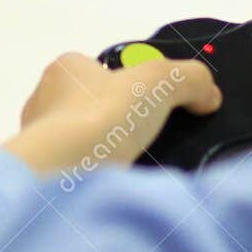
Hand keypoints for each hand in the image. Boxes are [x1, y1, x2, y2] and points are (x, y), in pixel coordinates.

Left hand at [2, 53, 221, 176]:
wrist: (64, 176)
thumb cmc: (99, 117)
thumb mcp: (159, 81)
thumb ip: (188, 77)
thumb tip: (207, 93)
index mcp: (67, 70)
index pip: (102, 69)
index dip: (131, 82)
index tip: (154, 100)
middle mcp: (46, 102)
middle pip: (95, 108)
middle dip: (123, 121)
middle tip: (152, 134)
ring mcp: (44, 141)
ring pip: (88, 143)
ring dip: (113, 152)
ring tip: (141, 161)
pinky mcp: (48, 175)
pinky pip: (81, 172)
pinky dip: (102, 177)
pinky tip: (121, 182)